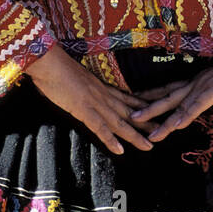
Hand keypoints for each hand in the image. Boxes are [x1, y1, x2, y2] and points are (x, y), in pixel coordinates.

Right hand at [23, 47, 153, 154]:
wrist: (48, 61)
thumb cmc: (57, 68)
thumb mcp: (77, 78)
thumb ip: (85, 87)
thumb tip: (87, 93)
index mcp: (102, 87)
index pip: (128, 98)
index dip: (144, 105)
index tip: (158, 111)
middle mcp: (103, 95)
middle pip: (129, 111)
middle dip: (147, 123)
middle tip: (164, 131)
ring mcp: (94, 102)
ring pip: (119, 121)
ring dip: (134, 135)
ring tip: (149, 146)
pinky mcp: (82, 109)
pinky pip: (99, 127)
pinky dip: (110, 139)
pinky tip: (120, 150)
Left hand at [130, 50, 212, 142]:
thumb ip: (212, 94)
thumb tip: (206, 101)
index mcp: (196, 81)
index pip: (169, 88)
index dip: (152, 95)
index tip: (134, 101)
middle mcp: (196, 82)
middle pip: (167, 96)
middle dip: (149, 108)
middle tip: (130, 117)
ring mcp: (204, 85)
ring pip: (180, 106)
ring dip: (164, 121)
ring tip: (150, 134)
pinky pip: (197, 106)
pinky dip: (186, 117)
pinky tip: (176, 126)